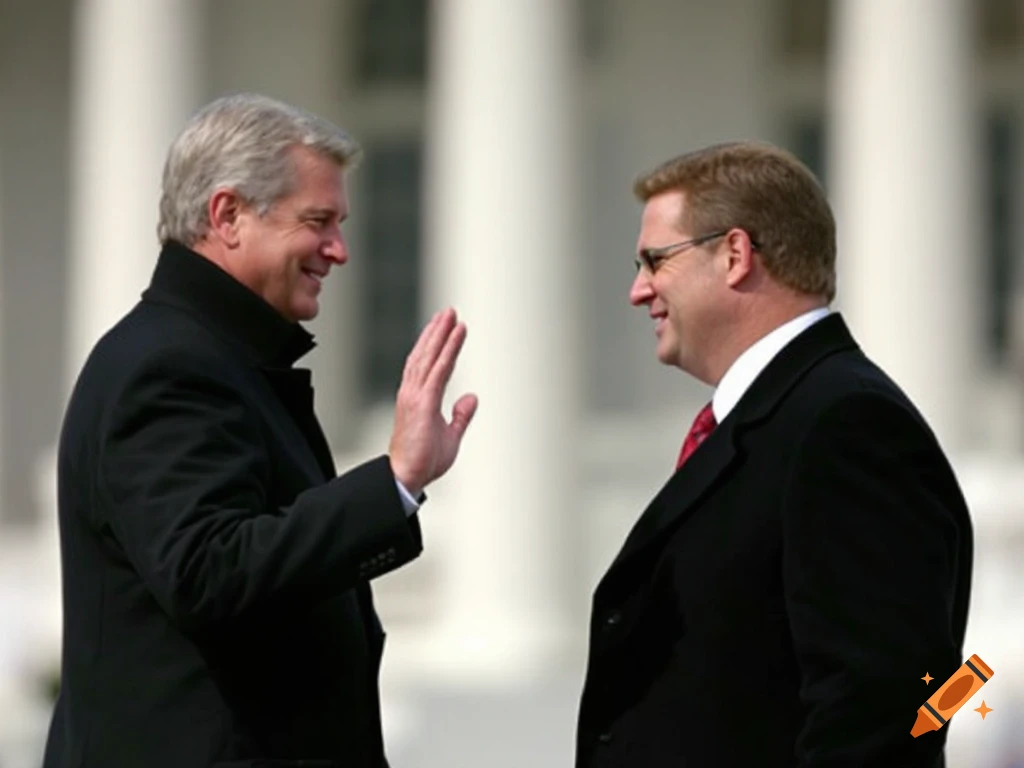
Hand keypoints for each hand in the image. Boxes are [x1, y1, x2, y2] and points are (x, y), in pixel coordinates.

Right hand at [388, 308, 477, 496]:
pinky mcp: (422, 402)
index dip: (435, 344)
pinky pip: (439, 369)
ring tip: (451, 315)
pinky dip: (448, 349)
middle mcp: (412, 392)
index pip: (427, 365)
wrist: (407, 476)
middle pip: (425, 354)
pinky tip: (456, 335)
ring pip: (430, 356)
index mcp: (417, 398)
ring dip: (441, 333)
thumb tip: (471, 397)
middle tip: (449, 312)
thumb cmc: (424, 460)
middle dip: (437, 331)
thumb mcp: (450, 435)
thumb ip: (460, 416)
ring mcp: (415, 395)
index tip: (444, 328)